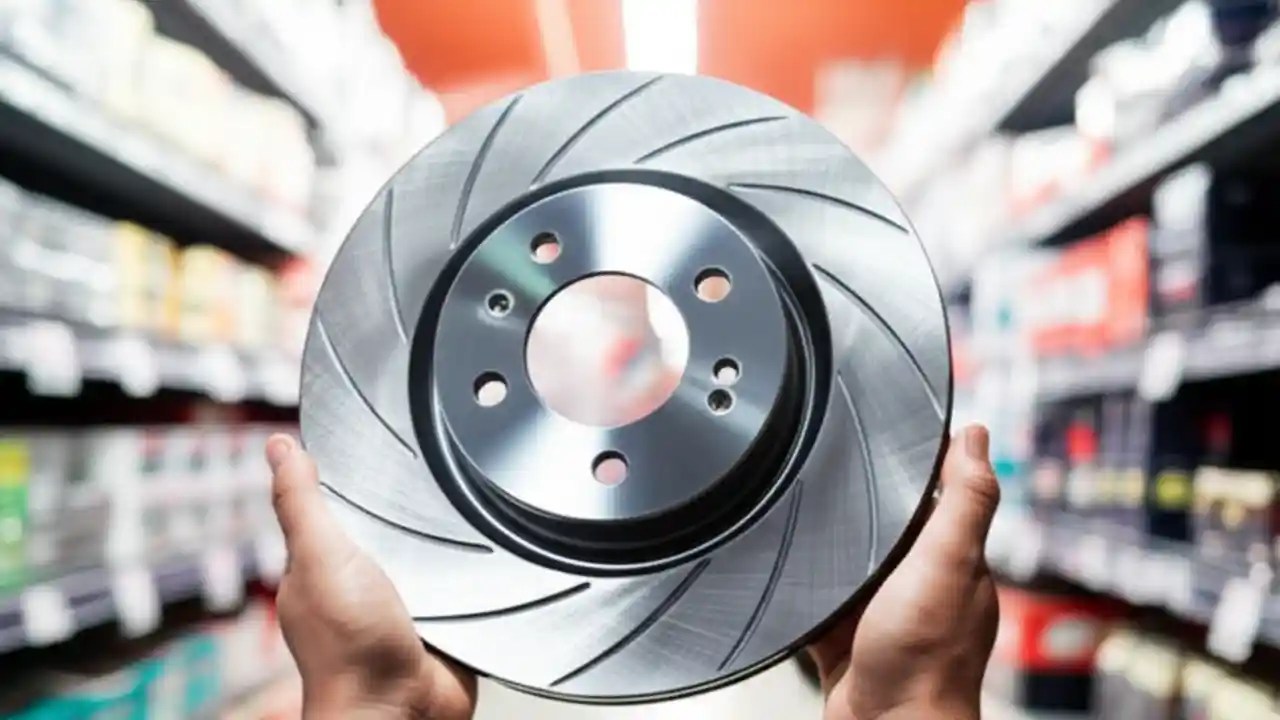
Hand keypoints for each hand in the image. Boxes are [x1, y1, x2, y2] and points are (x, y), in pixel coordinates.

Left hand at [266, 434, 476, 718]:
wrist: (402, 712)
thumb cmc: (348, 649)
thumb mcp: (320, 559)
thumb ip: (301, 504)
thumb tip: (278, 446)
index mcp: (325, 561)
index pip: (344, 498)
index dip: (360, 467)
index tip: (389, 429)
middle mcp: (364, 579)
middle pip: (394, 520)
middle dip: (415, 500)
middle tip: (443, 466)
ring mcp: (406, 600)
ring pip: (432, 548)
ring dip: (449, 536)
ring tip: (471, 505)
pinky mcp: (445, 617)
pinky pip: (463, 580)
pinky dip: (472, 570)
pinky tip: (483, 551)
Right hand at [807, 425, 1000, 719]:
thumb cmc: (922, 659)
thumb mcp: (947, 564)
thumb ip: (965, 501)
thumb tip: (976, 435)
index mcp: (951, 557)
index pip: (937, 490)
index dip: (917, 456)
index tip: (889, 421)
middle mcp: (918, 578)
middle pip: (886, 518)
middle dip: (860, 494)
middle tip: (825, 457)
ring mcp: (879, 606)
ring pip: (847, 554)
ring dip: (827, 536)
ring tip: (796, 500)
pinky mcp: (843, 631)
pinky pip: (817, 594)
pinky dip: (803, 582)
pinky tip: (785, 563)